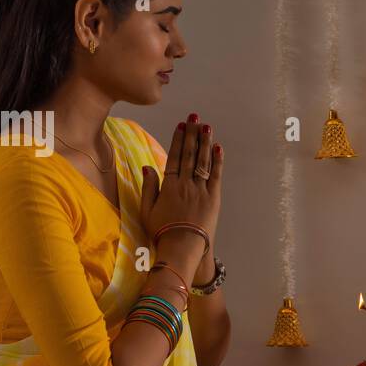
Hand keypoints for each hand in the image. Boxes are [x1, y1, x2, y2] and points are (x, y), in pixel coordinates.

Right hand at [140, 113, 222, 253]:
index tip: (181, 125)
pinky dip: (217, 161)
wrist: (183, 248)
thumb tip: (147, 167)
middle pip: (190, 155)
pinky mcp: (214, 199)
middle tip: (195, 117)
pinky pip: (215, 176)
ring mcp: (201, 191)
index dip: (178, 140)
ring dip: (205, 143)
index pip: (174, 157)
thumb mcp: (147, 210)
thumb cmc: (162, 232)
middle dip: (193, 134)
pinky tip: (218, 148)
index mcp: (169, 186)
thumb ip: (148, 187)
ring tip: (207, 127)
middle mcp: (186, 185)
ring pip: (203, 162)